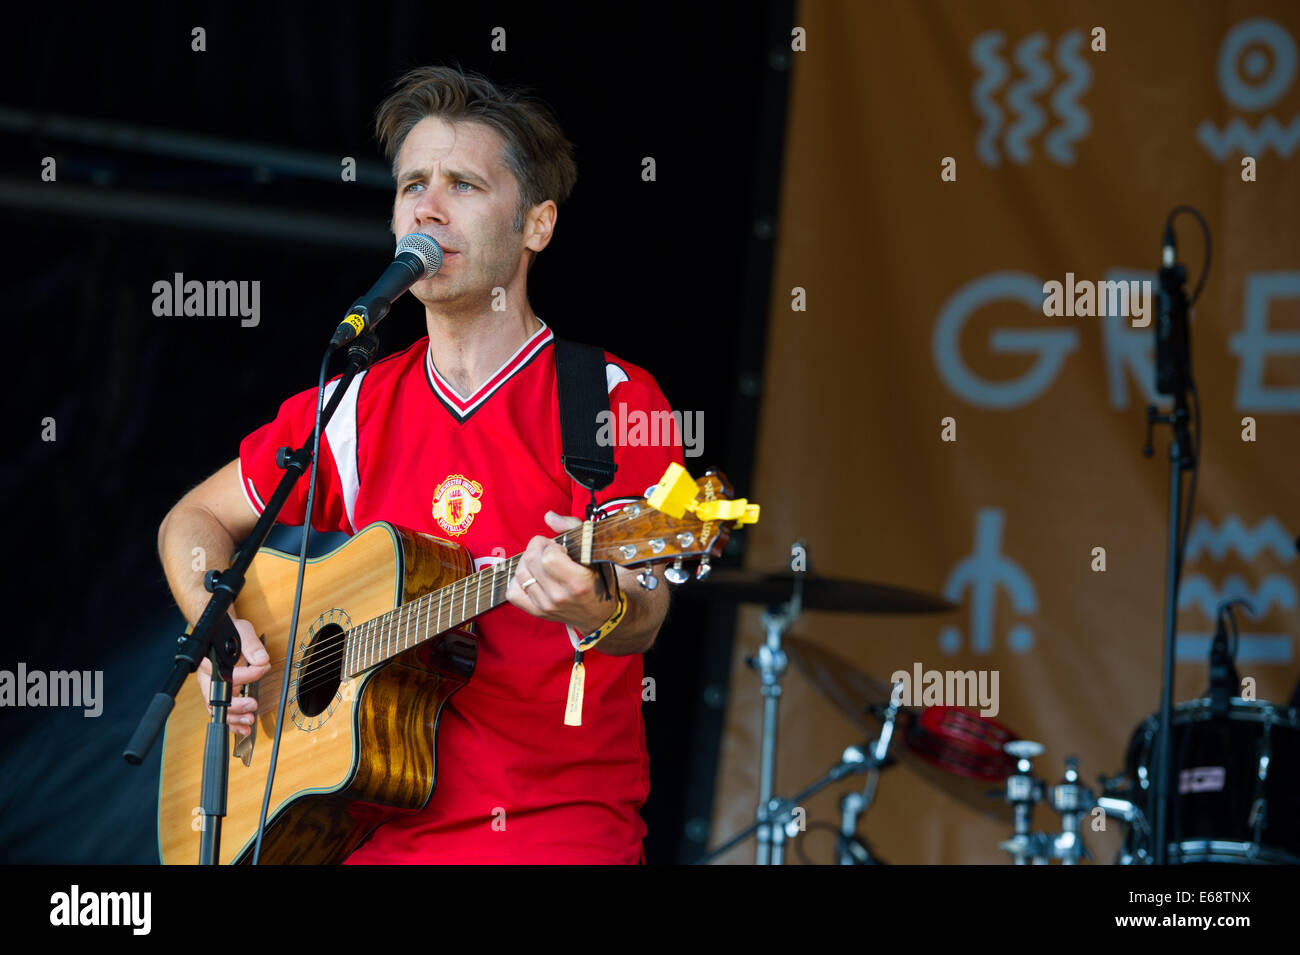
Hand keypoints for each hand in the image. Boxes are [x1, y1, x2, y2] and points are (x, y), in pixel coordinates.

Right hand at [195, 615, 269, 736]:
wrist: (224, 633)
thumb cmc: (230, 632)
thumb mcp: (242, 631)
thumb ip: (250, 645)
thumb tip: (261, 659)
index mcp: (210, 663)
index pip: (227, 673)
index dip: (246, 674)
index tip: (262, 668)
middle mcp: (209, 678)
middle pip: (216, 698)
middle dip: (235, 705)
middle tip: (252, 704)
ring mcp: (214, 689)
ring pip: (218, 710)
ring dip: (234, 718)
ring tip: (249, 721)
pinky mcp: (221, 695)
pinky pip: (224, 713)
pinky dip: (234, 724)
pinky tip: (244, 729)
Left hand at [508, 511, 618, 633]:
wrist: (599, 615)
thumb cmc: (599, 580)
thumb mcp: (594, 552)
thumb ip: (572, 528)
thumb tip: (548, 516)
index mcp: (577, 582)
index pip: (548, 556)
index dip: (551, 545)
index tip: (560, 548)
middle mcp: (559, 596)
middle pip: (530, 561)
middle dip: (537, 547)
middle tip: (549, 549)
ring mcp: (546, 606)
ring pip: (520, 573)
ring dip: (528, 562)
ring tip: (541, 562)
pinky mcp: (537, 612)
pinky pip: (513, 592)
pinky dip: (518, 580)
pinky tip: (532, 576)